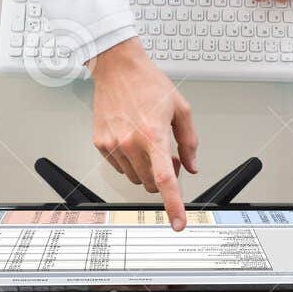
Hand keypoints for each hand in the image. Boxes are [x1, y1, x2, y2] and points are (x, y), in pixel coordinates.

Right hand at [88, 38, 198, 229]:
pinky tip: (132, 140)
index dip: (173, 206)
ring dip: (145, 169)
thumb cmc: (148, 83)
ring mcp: (113, 144)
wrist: (117, 68)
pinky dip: (129, 161)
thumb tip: (192, 166)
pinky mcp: (100, 143)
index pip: (165, 181)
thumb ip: (189, 142)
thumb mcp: (180, 109)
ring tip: (149, 144)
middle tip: (167, 155)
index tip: (177, 223)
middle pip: (150, 182)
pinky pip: (118, 167)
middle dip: (162, 175)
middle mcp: (131, 143)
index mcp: (154, 135)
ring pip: (134, 177)